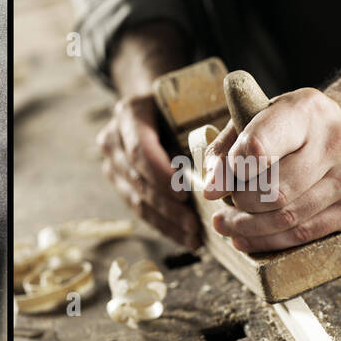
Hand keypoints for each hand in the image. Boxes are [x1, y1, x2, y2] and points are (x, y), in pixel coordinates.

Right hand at [97, 93, 201, 250]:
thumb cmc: (182, 104)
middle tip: (195, 224)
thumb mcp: (190, 102)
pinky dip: (164, 226)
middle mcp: (114, 139)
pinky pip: (140, 210)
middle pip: (138, 179)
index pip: (140, 150)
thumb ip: (204, 124)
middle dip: (168, 206)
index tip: (185, 194)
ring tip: (194, 236)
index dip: (161, 175)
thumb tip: (228, 155)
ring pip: (136, 199)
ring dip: (167, 221)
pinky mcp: (120, 184)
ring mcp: (112, 163)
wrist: (156, 106)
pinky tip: (186, 238)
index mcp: (129, 113)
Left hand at [200, 86, 340, 251]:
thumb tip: (211, 189)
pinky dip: (271, 240)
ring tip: (228, 225)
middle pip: (273, 190)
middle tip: (224, 207)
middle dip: (240, 203)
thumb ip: (228, 148)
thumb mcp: (260, 118)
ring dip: (249, 227)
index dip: (231, 172)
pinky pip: (305, 234)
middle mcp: (337, 140)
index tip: (214, 186)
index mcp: (307, 109)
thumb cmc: (298, 127)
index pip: (259, 147)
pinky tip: (249, 237)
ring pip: (288, 217)